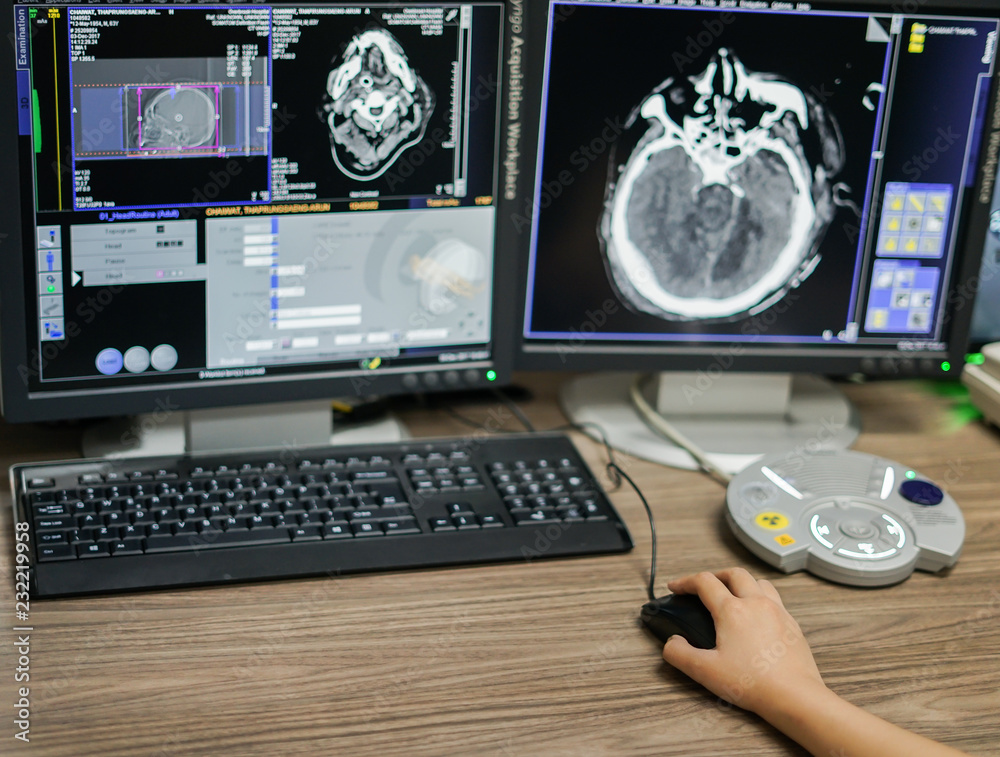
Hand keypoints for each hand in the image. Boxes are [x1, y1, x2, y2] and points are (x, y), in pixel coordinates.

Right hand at [660, 568, 825, 715]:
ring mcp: (777, 611)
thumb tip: (672, 642)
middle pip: (734, 573)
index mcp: (732, 611)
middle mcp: (756, 603)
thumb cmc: (754, 684)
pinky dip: (761, 597)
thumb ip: (680, 654)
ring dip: (741, 582)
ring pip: (758, 582)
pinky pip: (775, 598)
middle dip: (715, 575)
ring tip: (732, 594)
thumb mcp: (706, 671)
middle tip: (703, 586)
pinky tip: (757, 615)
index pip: (704, 582)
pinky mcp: (792, 624)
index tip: (676, 587)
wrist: (794, 697)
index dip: (685, 582)